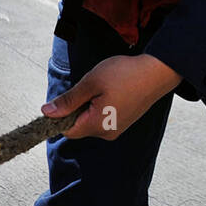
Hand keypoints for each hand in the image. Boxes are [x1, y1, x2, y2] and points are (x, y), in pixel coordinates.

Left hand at [42, 53, 182, 139]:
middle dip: (78, 107)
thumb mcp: (91, 82)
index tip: (71, 94)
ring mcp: (117, 129)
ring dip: (91, 105)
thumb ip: (68, 100)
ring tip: (105, 87)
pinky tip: (113, 91)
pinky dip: (102, 106)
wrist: (158, 71)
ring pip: (91, 121)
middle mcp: (107, 133)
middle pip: (79, 126)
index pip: (66, 130)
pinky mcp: (124, 122)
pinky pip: (103, 118)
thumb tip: (46, 112)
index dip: (62, 113)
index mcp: (97, 126)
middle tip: (92, 87)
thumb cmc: (125, 74)